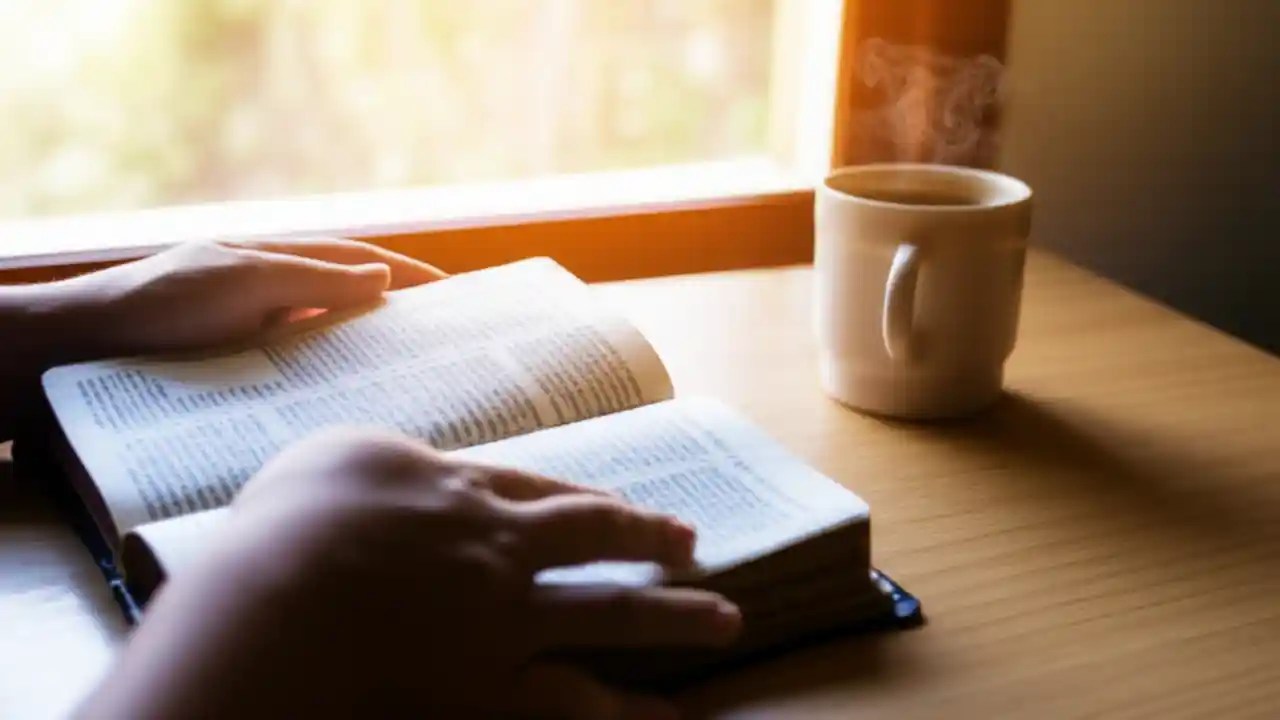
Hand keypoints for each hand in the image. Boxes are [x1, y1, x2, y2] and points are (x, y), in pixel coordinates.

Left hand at [60, 237, 445, 355]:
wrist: (80, 351)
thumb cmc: (158, 305)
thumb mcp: (242, 280)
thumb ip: (313, 276)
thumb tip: (383, 276)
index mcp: (276, 260)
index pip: (360, 262)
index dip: (412, 277)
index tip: (460, 296)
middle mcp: (272, 296)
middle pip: (353, 305)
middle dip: (403, 322)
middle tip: (453, 351)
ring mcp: (257, 336)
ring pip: (331, 347)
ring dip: (373, 362)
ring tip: (420, 388)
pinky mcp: (242, 376)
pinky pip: (303, 379)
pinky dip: (335, 389)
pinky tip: (355, 412)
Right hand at [87, 429, 740, 718]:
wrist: (274, 603)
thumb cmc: (287, 525)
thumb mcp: (336, 459)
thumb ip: (386, 458)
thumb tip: (404, 464)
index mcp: (459, 488)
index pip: (540, 488)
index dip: (585, 495)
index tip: (619, 503)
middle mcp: (498, 548)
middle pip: (593, 536)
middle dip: (647, 538)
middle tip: (692, 544)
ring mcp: (502, 620)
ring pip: (610, 614)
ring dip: (673, 618)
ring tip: (725, 623)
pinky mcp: (488, 690)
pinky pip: (574, 703)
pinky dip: (625, 713)